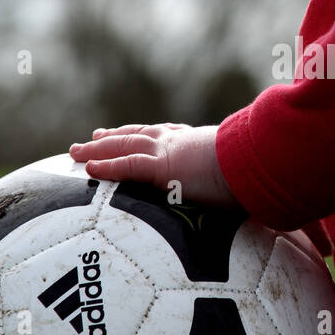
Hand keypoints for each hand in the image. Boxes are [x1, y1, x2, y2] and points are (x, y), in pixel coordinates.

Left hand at [68, 123, 241, 208]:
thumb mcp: (243, 174)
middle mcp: (178, 140)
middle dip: (113, 136)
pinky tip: (89, 167)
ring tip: (76, 151)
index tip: (131, 133)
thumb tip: (253, 201)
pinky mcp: (163, 166)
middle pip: (136, 135)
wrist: (259, 159)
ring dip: (97, 148)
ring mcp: (168, 150)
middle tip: (92, 137)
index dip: (142, 134)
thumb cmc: (258, 169)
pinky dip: (106, 165)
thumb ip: (236, 183)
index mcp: (195, 142)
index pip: (162, 135)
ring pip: (123, 145)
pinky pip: (126, 165)